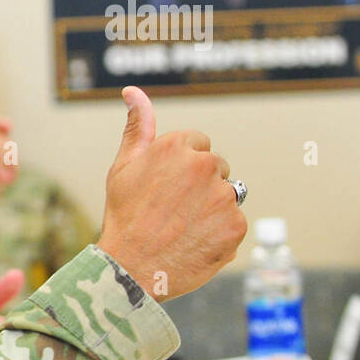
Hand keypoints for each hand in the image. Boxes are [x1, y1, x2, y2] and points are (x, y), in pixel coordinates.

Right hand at [96, 87, 246, 300]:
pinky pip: (234, 222)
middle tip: (171, 210)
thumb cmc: (123, 216)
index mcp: (177, 147)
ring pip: (226, 195)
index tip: (164, 188)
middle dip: (200, 185)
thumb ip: (138, 126)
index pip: (198, 145)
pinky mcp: (236, 225)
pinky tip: (193, 241)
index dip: (180, 168)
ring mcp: (224, 196)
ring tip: (181, 228)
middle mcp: (205, 165)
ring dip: (211, 208)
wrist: (130, 268)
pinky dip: (218, 233)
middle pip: (217, 168)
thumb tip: (132, 91)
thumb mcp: (123, 167)